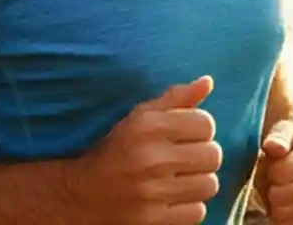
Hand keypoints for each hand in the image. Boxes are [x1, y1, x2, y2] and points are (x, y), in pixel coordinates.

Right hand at [78, 76, 222, 224]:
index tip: (187, 136)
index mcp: (146, 127)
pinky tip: (172, 200)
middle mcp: (150, 158)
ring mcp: (151, 193)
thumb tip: (208, 81)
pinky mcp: (153, 221)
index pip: (206, 124)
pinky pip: (198, 211)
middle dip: (202, 156)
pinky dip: (189, 207)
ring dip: (198, 183)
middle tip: (186, 160)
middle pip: (212, 155)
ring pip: (209, 185)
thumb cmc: (117, 151)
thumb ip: (176, 98)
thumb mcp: (140, 118)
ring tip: (181, 180)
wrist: (80, 196)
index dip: (200, 130)